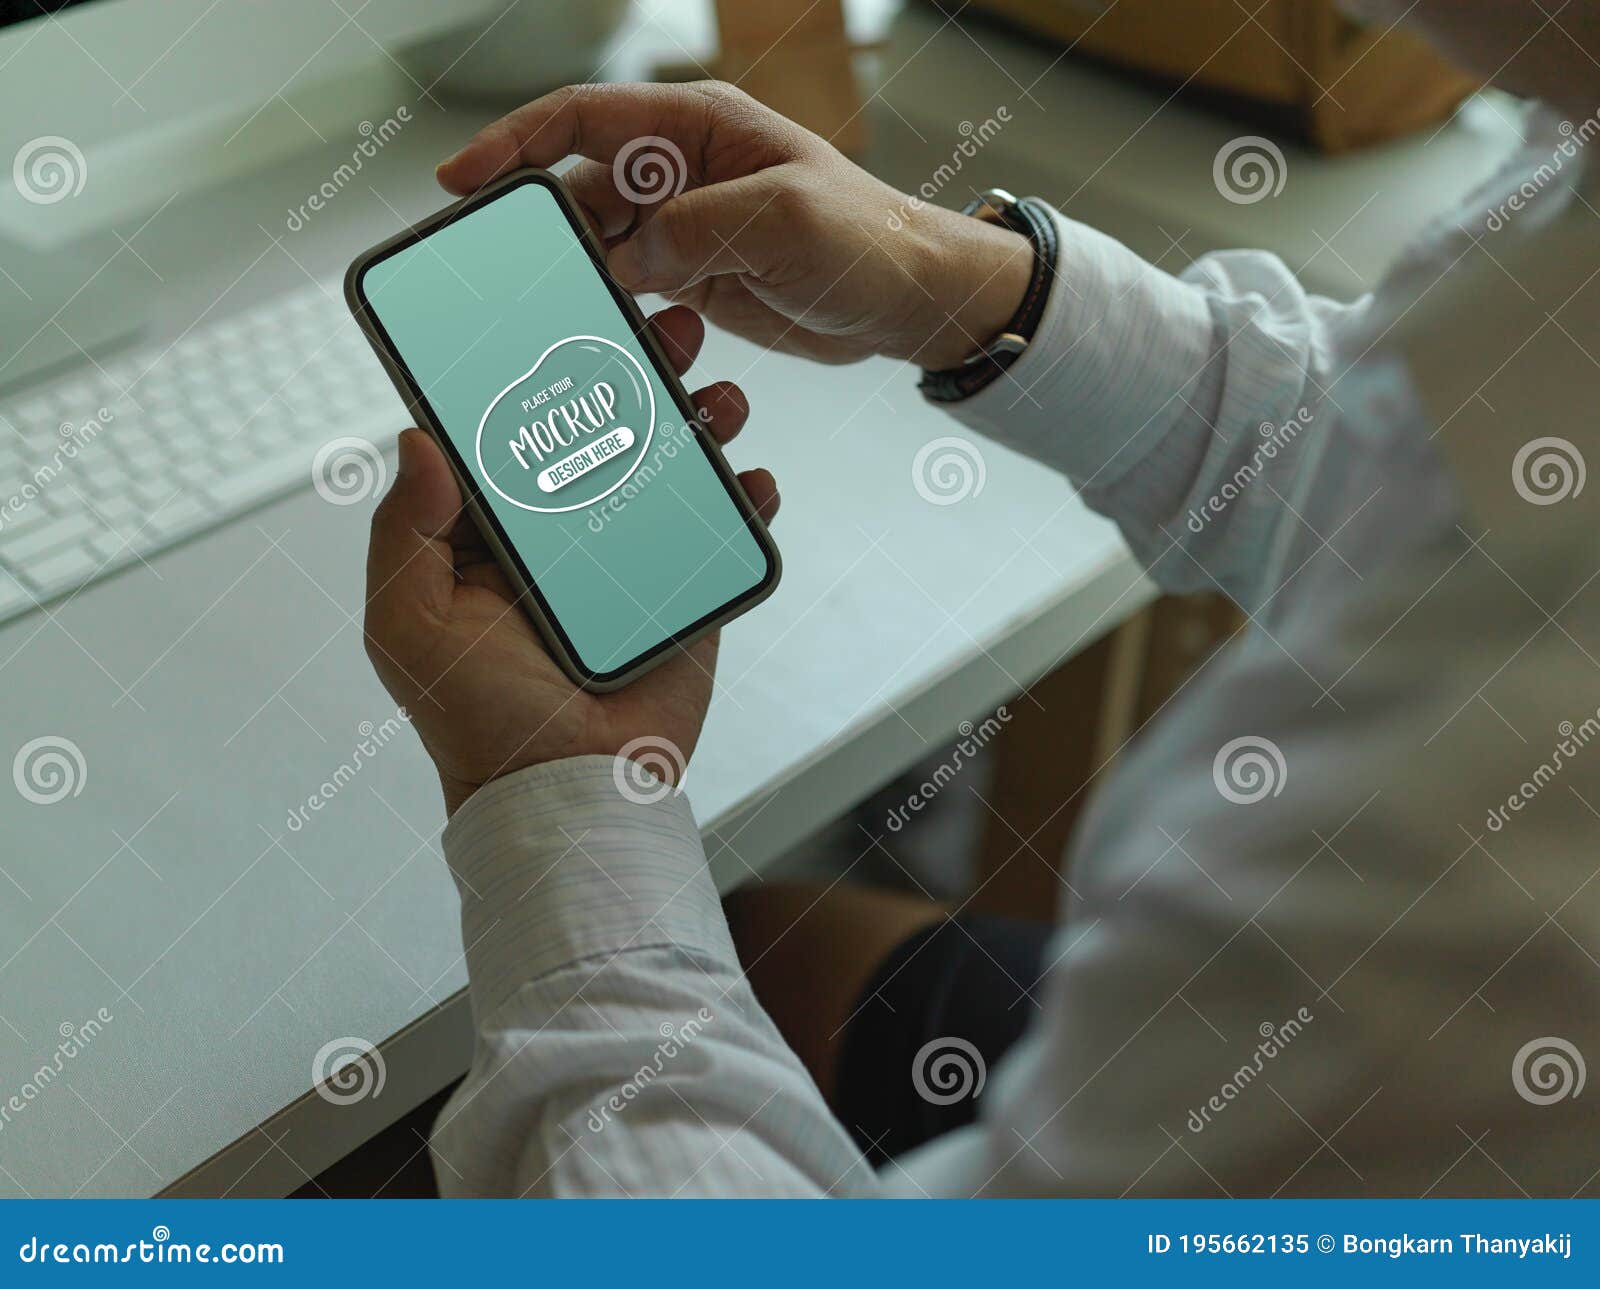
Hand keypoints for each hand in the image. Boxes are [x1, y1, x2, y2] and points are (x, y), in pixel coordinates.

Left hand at [363, 306, 777, 816]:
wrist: (571, 794)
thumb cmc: (478, 719)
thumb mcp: (409, 625)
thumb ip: (403, 533)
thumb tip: (416, 438)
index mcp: (491, 530)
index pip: (516, 428)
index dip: (540, 369)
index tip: (566, 313)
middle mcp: (561, 533)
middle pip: (603, 429)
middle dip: (637, 371)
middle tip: (666, 327)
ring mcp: (627, 559)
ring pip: (667, 467)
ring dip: (698, 420)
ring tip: (719, 392)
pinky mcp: (685, 592)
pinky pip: (718, 532)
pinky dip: (744, 500)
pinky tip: (752, 477)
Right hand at [436, 80, 1031, 369]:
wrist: (907, 299)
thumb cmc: (866, 238)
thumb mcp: (784, 220)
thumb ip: (696, 228)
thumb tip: (627, 257)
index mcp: (699, 128)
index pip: (584, 119)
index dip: (516, 143)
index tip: (464, 180)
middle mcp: (681, 169)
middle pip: (578, 186)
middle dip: (540, 226)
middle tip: (501, 273)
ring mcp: (683, 225)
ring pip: (599, 243)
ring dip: (576, 275)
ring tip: (550, 312)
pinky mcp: (692, 276)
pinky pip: (630, 288)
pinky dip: (610, 307)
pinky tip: (597, 333)